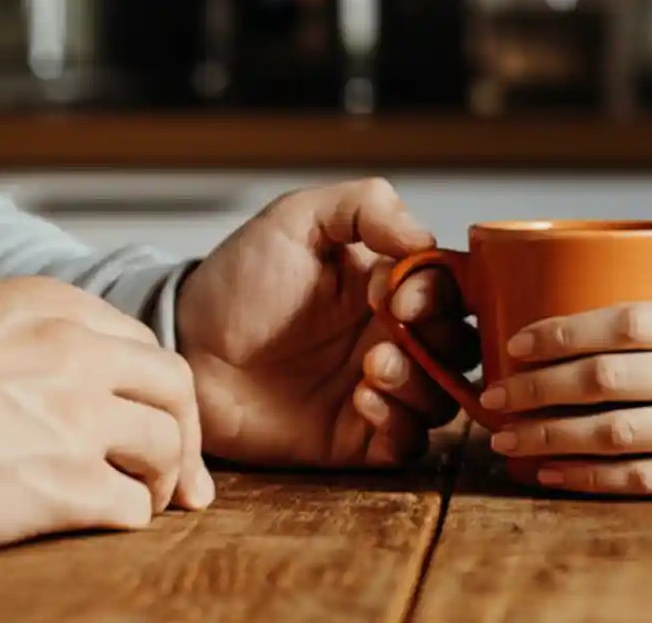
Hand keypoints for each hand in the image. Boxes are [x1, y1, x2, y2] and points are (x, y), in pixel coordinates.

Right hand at [0, 278, 211, 550]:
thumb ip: (26, 328)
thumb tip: (70, 348)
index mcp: (50, 308)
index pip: (144, 344)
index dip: (156, 388)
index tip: (158, 415)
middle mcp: (75, 355)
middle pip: (175, 389)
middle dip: (184, 430)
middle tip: (178, 466)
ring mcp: (75, 419)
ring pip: (166, 447)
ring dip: (161, 477)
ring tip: (141, 495)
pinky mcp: (63, 485)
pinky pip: (131, 505)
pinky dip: (129, 517)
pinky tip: (108, 519)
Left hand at [178, 179, 478, 468]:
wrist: (187, 346)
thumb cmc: (239, 280)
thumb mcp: (298, 219)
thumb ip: (365, 206)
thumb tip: (426, 240)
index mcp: (392, 287)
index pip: (455, 290)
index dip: (442, 294)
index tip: (398, 296)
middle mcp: (395, 339)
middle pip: (464, 346)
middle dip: (438, 342)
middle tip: (386, 335)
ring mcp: (380, 390)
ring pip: (444, 397)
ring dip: (420, 384)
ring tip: (370, 370)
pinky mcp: (358, 439)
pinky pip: (410, 444)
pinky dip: (400, 426)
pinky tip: (362, 404)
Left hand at [480, 267, 651, 495]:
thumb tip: (622, 272)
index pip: (626, 320)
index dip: (559, 331)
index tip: (514, 341)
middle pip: (608, 379)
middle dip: (535, 387)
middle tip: (490, 394)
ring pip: (618, 436)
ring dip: (548, 437)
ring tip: (503, 438)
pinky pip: (647, 481)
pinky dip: (589, 478)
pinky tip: (551, 472)